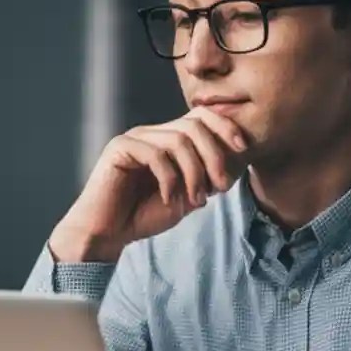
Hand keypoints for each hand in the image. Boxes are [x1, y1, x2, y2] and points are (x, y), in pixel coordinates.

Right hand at [49, 107, 247, 261]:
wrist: (106, 234)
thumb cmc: (142, 216)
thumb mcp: (185, 198)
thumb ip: (205, 179)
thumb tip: (236, 162)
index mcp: (166, 140)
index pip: (200, 116)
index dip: (225, 127)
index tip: (243, 148)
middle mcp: (151, 133)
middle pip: (194, 125)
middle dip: (215, 155)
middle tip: (220, 187)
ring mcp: (134, 138)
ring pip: (178, 140)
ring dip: (195, 173)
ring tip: (196, 200)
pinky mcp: (119, 149)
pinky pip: (156, 155)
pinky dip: (170, 179)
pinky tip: (168, 199)